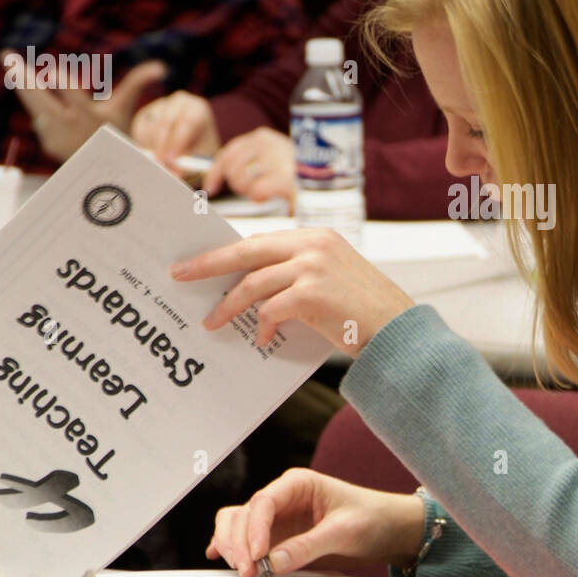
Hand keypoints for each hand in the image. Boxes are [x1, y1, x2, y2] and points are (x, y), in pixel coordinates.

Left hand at [5, 49, 165, 162]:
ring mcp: (56, 135)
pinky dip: (31, 100)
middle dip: (23, 76)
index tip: (52, 70)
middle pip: (39, 97)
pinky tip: (22, 83)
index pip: (69, 91)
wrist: (108, 168)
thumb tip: (160, 66)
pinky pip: (37, 116)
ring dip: (21, 83)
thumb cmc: (117, 131)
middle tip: (8, 57)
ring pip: (33, 104)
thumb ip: (138, 83)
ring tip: (10, 62)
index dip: (61, 79)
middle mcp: (69, 125)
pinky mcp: (48, 142)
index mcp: (88, 115)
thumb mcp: (125, 108)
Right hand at [130, 89, 220, 166]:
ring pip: (151, 127)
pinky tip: (152, 153)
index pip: (187, 122)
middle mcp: (179, 101)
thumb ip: (189, 163)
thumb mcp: (199, 157)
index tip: (171, 159)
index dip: (177, 141)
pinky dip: (143, 144)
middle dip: (162, 146)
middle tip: (159, 164)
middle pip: (166, 122)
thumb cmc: (199, 150)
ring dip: (152, 147)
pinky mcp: (145, 113)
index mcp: (198, 109)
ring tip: (159, 163)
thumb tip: (174, 172)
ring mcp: (160, 104)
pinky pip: (140, 129)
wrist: (191, 141)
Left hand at [170, 228, 413, 355]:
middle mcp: (313, 245)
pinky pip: (270, 310)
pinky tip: (261, 339)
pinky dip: (261, 326)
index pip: (260, 240)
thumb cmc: (361, 310)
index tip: (199, 261)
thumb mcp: (331, 278)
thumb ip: (296, 274)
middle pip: (247, 251)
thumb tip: (250, 287)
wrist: (396, 329)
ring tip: (213, 322)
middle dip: (209, 264)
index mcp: (316, 237)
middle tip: (181, 274)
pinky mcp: (313, 294)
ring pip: (253, 283)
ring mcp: (313, 267)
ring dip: (228, 305)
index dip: (226, 252)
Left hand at [205, 127, 296, 207]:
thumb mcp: (272, 162)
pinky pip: (256, 192)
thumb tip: (215, 178)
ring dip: (250, 192)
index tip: (211, 187)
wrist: (330, 187)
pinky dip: (262, 198)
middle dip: (237, 184)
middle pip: (231, 168)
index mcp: (263, 137)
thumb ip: (248, 164)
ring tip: (268, 192)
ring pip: (241, 180)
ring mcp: (277, 157)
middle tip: (255, 191)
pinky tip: (275, 195)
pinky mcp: (284, 176)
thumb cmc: (299, 178)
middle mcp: (268, 142)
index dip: (216, 172)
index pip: (228, 153)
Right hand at [207, 468, 425, 576]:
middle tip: (249, 572)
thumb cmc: (370, 517)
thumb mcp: (343, 530)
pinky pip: (242, 536)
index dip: (254, 530)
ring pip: (236, 524)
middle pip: (243, 514)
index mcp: (297, 483)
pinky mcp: (275, 536)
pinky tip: (219, 556)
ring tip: (244, 572)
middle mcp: (282, 498)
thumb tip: (274, 562)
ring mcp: (276, 518)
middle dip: (239, 543)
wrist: (385, 527)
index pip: (264, 502)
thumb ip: (308, 545)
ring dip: (232, 547)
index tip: (256, 555)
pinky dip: (230, 546)